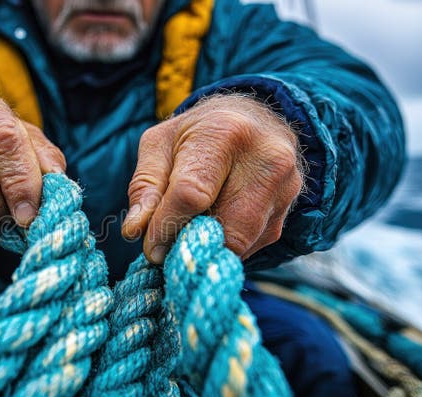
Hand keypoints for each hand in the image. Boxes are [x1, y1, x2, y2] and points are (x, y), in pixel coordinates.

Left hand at [122, 95, 302, 262]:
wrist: (251, 121)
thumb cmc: (196, 133)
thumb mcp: (160, 145)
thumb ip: (145, 186)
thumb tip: (135, 231)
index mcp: (226, 133)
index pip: (193, 195)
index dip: (166, 226)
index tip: (150, 247)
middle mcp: (266, 160)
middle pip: (224, 229)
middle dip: (189, 245)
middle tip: (167, 246)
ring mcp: (284, 189)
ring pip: (240, 244)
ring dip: (207, 250)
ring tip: (187, 233)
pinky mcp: (286, 214)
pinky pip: (250, 248)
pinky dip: (224, 246)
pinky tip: (212, 226)